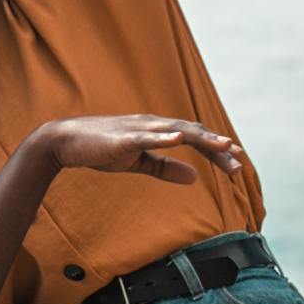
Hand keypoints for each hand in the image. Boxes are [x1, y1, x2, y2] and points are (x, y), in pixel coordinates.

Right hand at [36, 115, 245, 184]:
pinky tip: (179, 139)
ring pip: (177, 131)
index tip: (235, 163)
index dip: (215, 149)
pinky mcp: (122, 138)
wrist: (65, 142)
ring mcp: (138, 129)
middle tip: (237, 164)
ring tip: (223, 146)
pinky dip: (164, 137)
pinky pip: (147, 137)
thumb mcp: (138, 162)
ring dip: (201, 139)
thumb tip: (193, 178)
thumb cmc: (101, 150)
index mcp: (158, 131)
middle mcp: (153, 125)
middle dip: (216, 148)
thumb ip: (164, 168)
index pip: (194, 138)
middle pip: (193, 133)